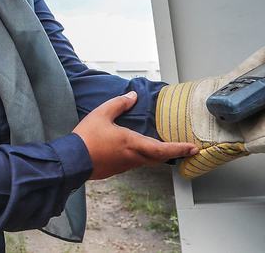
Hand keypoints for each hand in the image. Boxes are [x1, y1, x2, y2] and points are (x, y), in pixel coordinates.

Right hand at [74, 91, 199, 179]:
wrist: (72, 161)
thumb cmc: (86, 138)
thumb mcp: (102, 114)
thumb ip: (119, 104)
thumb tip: (132, 95)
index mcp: (132, 143)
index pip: (162, 149)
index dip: (179, 148)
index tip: (192, 148)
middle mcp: (132, 157)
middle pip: (159, 158)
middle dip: (174, 153)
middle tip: (186, 149)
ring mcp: (125, 166)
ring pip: (147, 161)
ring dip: (158, 155)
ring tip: (166, 148)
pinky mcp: (116, 169)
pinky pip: (135, 162)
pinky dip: (144, 156)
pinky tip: (138, 150)